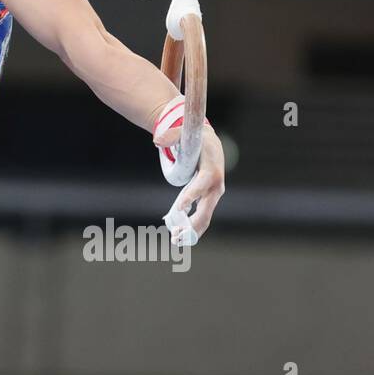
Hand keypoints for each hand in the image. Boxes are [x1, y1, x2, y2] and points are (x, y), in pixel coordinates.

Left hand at [153, 122, 225, 242]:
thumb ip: (171, 136)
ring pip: (205, 218)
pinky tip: (180, 237)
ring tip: (175, 241)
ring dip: (191, 232)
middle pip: (206, 210)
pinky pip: (202, 217)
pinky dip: (192, 228)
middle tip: (175, 235)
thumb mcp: (186, 133)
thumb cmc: (196, 139)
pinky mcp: (209, 200)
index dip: (191, 197)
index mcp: (211, 171)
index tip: (179, 209)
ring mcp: (214, 195)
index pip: (201, 186)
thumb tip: (157, 141)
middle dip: (191, 224)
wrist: (211, 144)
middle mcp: (216, 187)